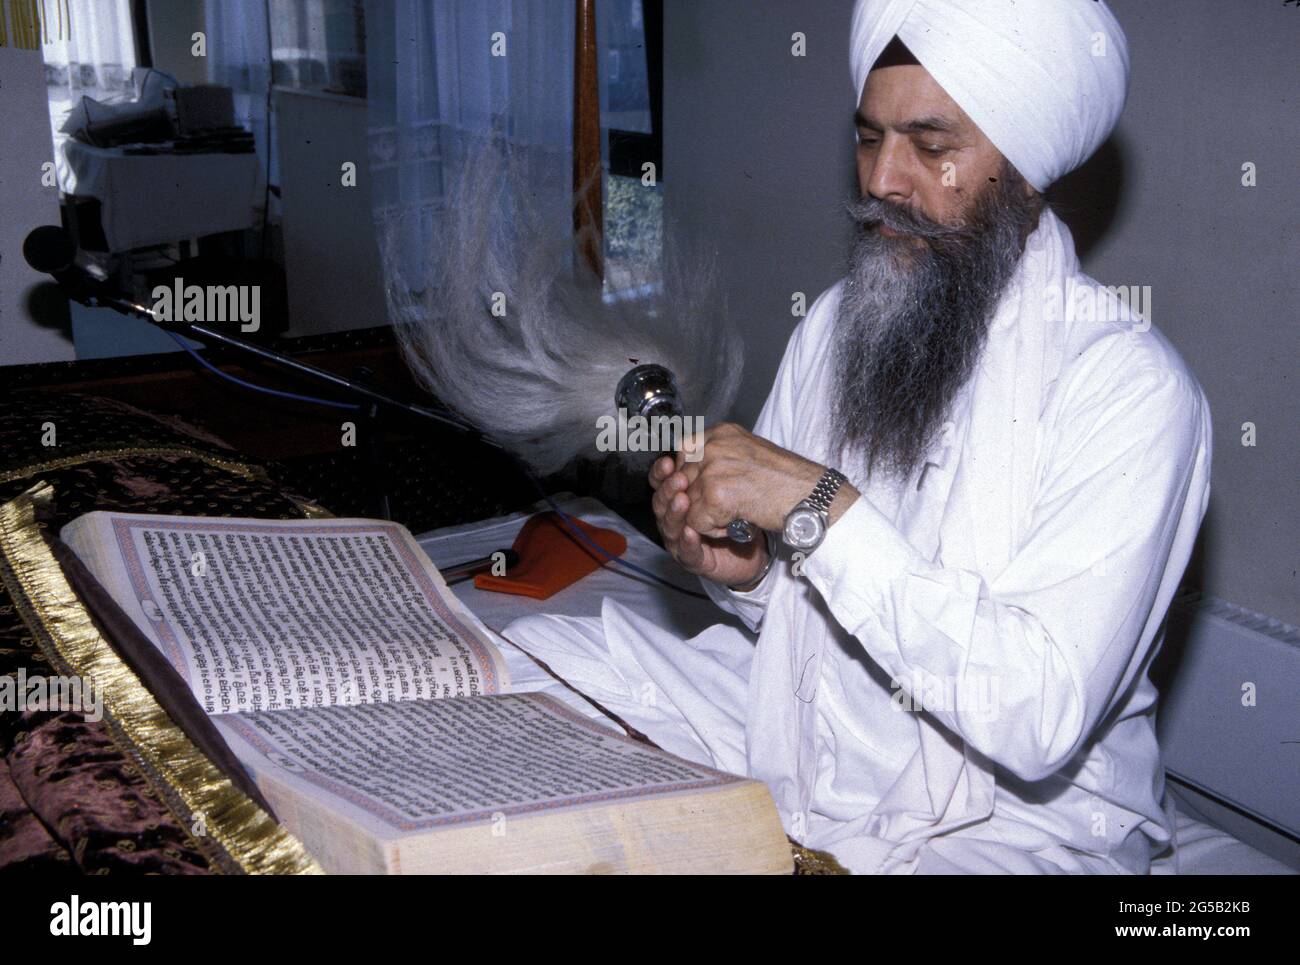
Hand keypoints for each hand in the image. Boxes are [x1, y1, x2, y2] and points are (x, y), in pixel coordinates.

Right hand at [649, 454, 768, 586]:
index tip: (669, 461)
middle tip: (679, 480)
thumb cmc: (738, 512)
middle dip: (668, 490)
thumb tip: (696, 442)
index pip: (661, 482)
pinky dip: (687, 542)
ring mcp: (680, 541)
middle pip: (660, 503)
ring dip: (673, 513)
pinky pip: (686, 552)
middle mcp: (674, 519)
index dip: (661, 472)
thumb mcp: (724, 483)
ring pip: (668, 527)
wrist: (755, 548)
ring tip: (682, 502)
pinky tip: (690, 532)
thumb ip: (708, 467)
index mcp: (678, 497)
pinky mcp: (694, 561)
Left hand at [673, 422, 839, 536]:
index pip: (683, 453)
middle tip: (730, 503)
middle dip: (698, 498)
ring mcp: (711, 469)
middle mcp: (712, 446)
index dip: (691, 476)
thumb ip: (719, 456)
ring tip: (735, 513)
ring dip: (707, 516)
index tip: (709, 487)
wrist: (810, 497)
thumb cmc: (787, 481)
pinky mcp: (715, 495)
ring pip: (686, 504)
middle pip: (680, 481)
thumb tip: (688, 467)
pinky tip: (737, 523)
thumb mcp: (748, 454)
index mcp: (720, 433)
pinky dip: (714, 531)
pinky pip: (696, 523)